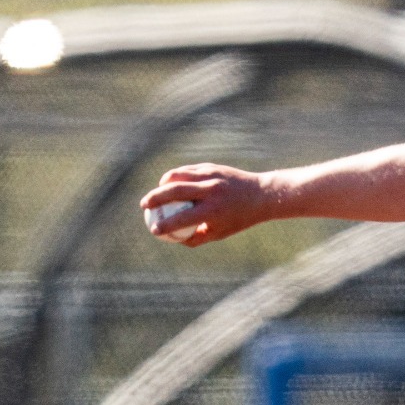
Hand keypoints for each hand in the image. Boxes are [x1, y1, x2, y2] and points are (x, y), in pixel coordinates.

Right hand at [139, 164, 276, 245]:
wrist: (261, 195)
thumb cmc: (238, 218)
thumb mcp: (220, 232)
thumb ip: (197, 237)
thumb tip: (175, 238)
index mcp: (213, 211)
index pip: (182, 218)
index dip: (165, 225)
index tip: (154, 230)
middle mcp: (211, 191)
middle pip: (174, 191)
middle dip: (154, 198)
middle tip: (144, 206)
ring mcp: (211, 176)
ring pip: (178, 175)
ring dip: (163, 184)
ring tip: (157, 193)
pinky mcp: (211, 166)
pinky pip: (187, 170)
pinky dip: (175, 176)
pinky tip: (169, 183)